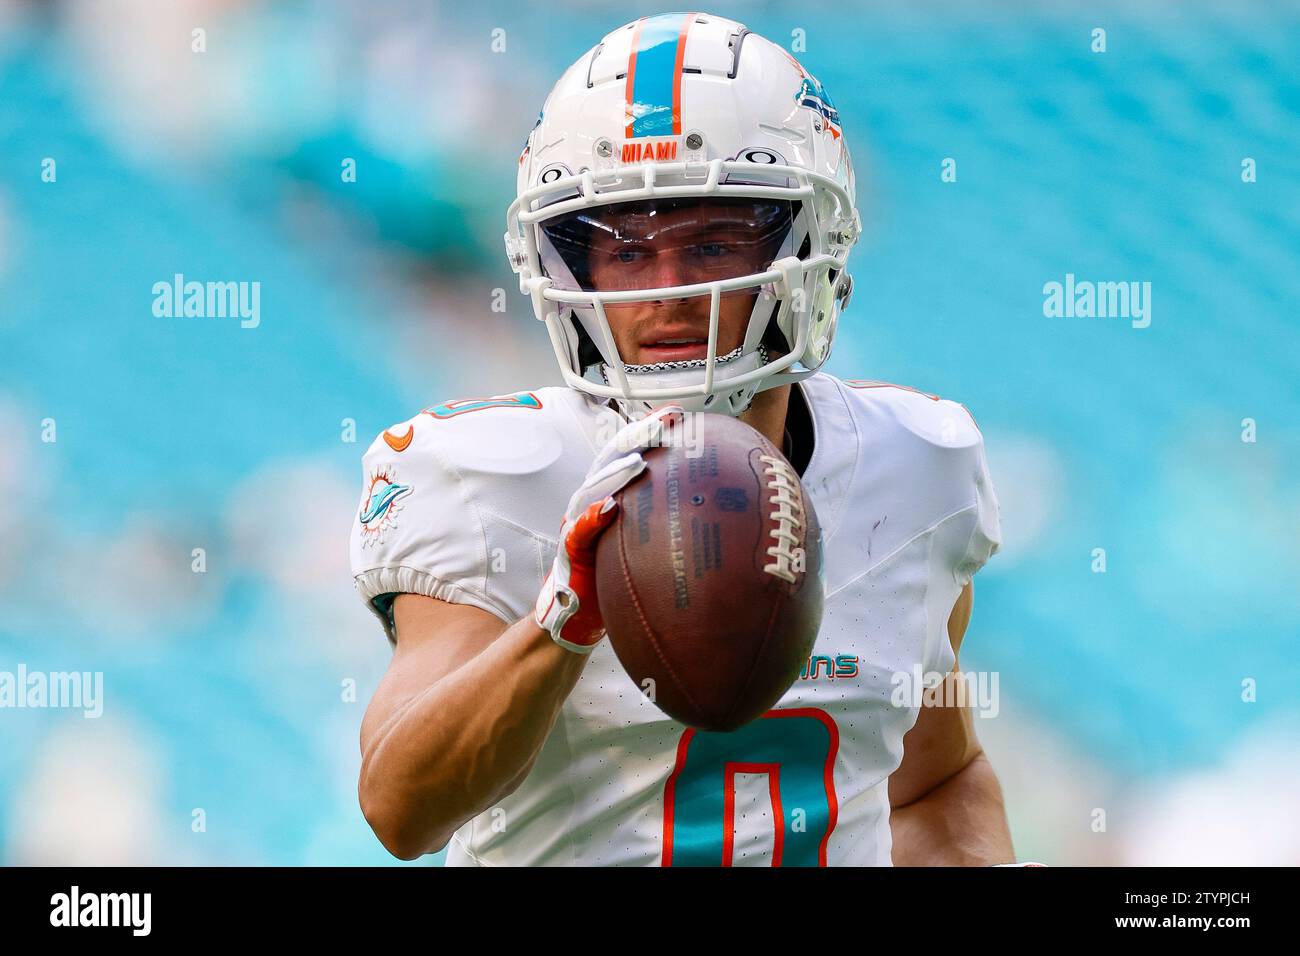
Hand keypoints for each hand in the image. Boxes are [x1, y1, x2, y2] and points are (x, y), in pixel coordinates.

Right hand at [535, 404, 683, 652]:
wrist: (578, 615)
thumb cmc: (616, 577)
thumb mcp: (648, 546)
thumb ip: (667, 524)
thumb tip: (717, 514)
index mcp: (611, 495)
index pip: (631, 455)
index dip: (651, 433)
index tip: (679, 416)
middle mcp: (591, 502)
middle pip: (612, 460)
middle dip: (637, 438)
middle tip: (664, 422)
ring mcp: (576, 524)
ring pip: (593, 489)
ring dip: (615, 473)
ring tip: (639, 460)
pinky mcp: (569, 551)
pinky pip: (578, 533)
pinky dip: (591, 519)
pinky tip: (609, 509)